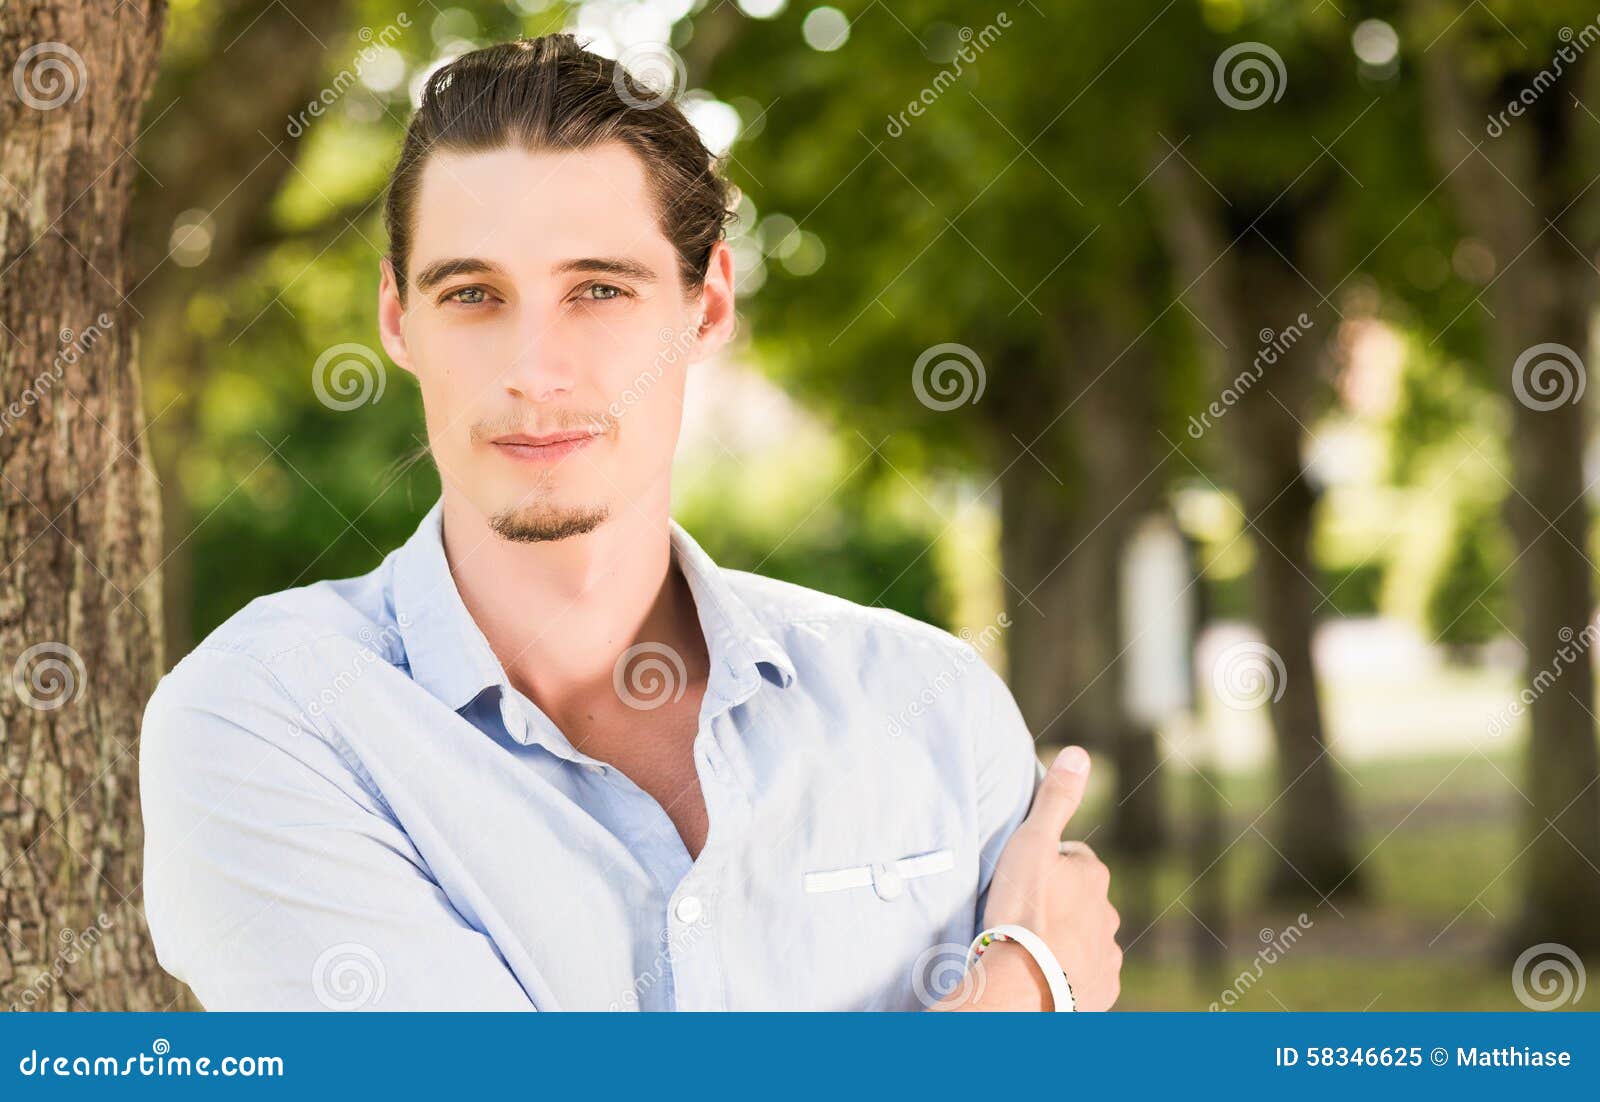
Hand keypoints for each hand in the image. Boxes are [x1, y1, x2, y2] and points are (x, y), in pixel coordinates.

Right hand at [979, 745, 1121, 1010]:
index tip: (1025, 877)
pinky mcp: (1102, 992)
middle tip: (1024, 913)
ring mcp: (1107, 956)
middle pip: (1083, 900)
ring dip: (1066, 938)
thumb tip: (1079, 754)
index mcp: (1093, 877)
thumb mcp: (1032, 844)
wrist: (1025, 986)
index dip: (1049, 864)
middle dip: (1061, 903)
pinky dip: (1070, 972)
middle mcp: (1109, 915)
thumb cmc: (1023, 911)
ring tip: (1031, 946)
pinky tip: (1045, 973)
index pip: (1074, 860)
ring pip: (1087, 938)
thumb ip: (1056, 799)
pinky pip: (1087, 976)